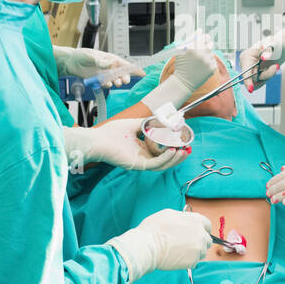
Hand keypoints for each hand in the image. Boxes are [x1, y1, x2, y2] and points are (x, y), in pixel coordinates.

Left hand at [53, 46, 140, 87]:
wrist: (71, 63)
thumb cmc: (81, 55)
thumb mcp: (91, 56)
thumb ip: (101, 62)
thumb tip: (111, 64)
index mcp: (111, 59)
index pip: (125, 64)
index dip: (135, 69)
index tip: (143, 74)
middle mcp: (110, 67)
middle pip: (122, 74)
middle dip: (125, 78)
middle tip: (124, 80)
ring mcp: (105, 74)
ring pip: (115, 80)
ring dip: (117, 82)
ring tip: (115, 83)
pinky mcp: (99, 80)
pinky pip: (107, 84)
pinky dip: (108, 85)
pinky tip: (106, 84)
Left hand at [62, 118, 189, 171]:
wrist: (96, 140)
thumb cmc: (109, 134)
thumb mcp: (133, 124)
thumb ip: (146, 123)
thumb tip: (159, 118)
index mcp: (142, 150)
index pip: (162, 152)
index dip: (174, 149)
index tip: (184, 141)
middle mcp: (143, 158)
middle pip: (165, 161)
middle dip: (178, 156)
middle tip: (188, 149)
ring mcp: (140, 163)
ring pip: (162, 165)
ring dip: (175, 159)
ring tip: (184, 151)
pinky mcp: (136, 165)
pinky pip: (155, 164)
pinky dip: (165, 159)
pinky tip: (173, 151)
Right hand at [106, 208, 214, 280]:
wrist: (148, 246)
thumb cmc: (154, 229)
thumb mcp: (169, 214)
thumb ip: (183, 218)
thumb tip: (184, 221)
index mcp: (196, 220)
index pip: (208, 225)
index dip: (202, 229)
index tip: (198, 233)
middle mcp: (200, 234)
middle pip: (207, 240)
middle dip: (199, 241)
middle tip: (187, 244)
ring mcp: (198, 249)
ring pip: (202, 252)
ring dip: (195, 252)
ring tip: (180, 251)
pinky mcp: (193, 261)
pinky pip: (194, 262)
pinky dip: (188, 261)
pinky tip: (177, 257)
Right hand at [141, 32, 219, 113]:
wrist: (183, 82)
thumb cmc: (181, 66)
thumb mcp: (181, 50)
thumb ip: (190, 39)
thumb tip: (200, 30)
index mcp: (192, 48)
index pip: (205, 37)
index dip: (205, 37)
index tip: (204, 38)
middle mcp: (201, 54)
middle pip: (210, 44)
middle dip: (207, 45)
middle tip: (202, 50)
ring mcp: (207, 62)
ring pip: (211, 53)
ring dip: (207, 55)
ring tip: (199, 62)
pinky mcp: (212, 69)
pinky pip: (213, 61)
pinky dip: (209, 63)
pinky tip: (202, 67)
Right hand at [242, 23, 284, 92]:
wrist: (281, 49)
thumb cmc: (276, 44)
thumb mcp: (273, 44)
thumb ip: (268, 50)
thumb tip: (263, 57)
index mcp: (246, 56)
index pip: (245, 72)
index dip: (247, 81)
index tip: (251, 89)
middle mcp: (246, 65)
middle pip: (252, 79)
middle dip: (266, 74)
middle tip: (275, 66)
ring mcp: (250, 71)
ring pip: (258, 82)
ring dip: (269, 74)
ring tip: (275, 65)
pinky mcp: (255, 76)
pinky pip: (261, 82)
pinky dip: (269, 75)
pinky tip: (273, 68)